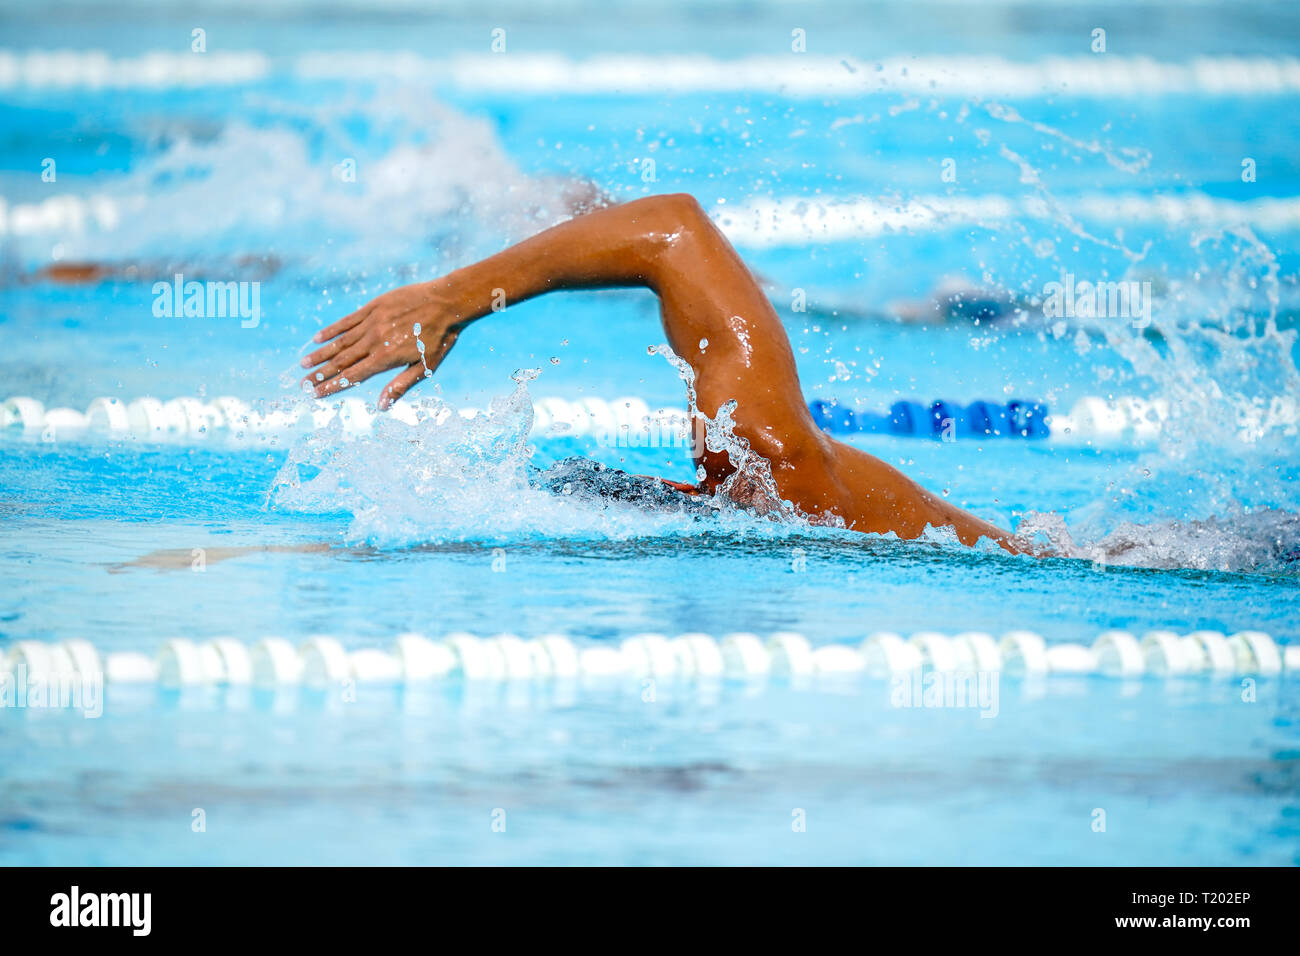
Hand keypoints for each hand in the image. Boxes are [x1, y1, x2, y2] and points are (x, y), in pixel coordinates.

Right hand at [299, 281, 464, 407]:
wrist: (447, 302)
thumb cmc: (439, 339)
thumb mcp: (425, 368)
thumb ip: (400, 386)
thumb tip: (381, 406)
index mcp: (385, 358)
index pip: (351, 376)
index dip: (331, 386)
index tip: (314, 395)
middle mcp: (374, 340)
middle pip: (341, 360)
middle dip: (320, 374)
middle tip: (302, 384)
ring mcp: (372, 322)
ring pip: (340, 341)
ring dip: (321, 354)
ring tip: (303, 364)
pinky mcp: (373, 307)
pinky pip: (347, 320)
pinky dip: (331, 330)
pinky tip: (317, 338)